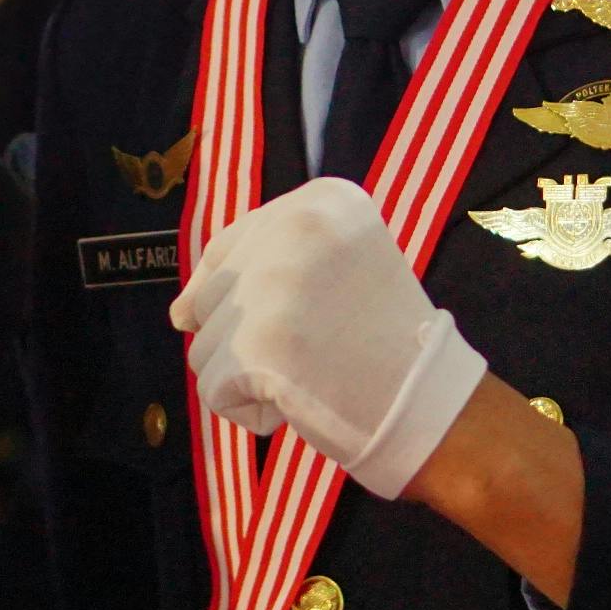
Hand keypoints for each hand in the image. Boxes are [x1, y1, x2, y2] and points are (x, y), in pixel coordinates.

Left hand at [169, 177, 487, 498]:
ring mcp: (273, 284)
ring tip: (311, 372)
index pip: (228, 246)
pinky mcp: (258, 345)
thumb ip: (261, 265)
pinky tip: (300, 399)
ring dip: (247, 374)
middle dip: (251, 339)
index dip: (244, 299)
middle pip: (212, 297)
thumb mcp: (337, 265)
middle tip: (316, 350)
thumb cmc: (383, 341)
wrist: (430, 404)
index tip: (296, 321)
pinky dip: (248, 408)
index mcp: (319, 201)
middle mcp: (293, 228)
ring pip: (205, 345)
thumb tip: (180, 313)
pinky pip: (213, 388)